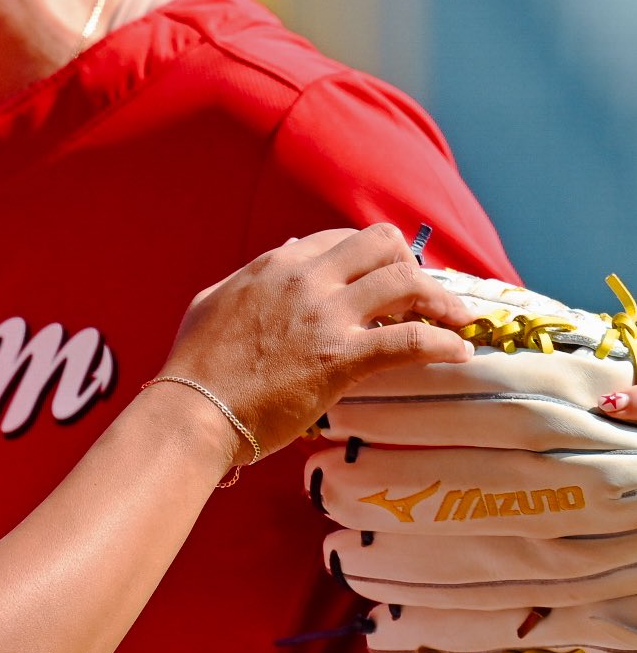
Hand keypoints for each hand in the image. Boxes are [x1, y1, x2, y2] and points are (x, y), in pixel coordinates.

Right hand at [160, 226, 475, 464]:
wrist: (192, 413)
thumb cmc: (195, 367)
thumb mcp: (214, 301)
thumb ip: (251, 275)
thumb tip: (284, 254)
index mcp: (277, 265)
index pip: (341, 240)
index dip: (370, 258)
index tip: (382, 282)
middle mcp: (306, 279)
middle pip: (383, 244)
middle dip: (412, 264)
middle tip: (423, 296)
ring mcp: (326, 317)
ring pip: (407, 282)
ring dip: (441, 298)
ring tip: (457, 320)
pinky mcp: (341, 359)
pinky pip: (410, 340)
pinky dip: (443, 344)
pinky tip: (460, 353)